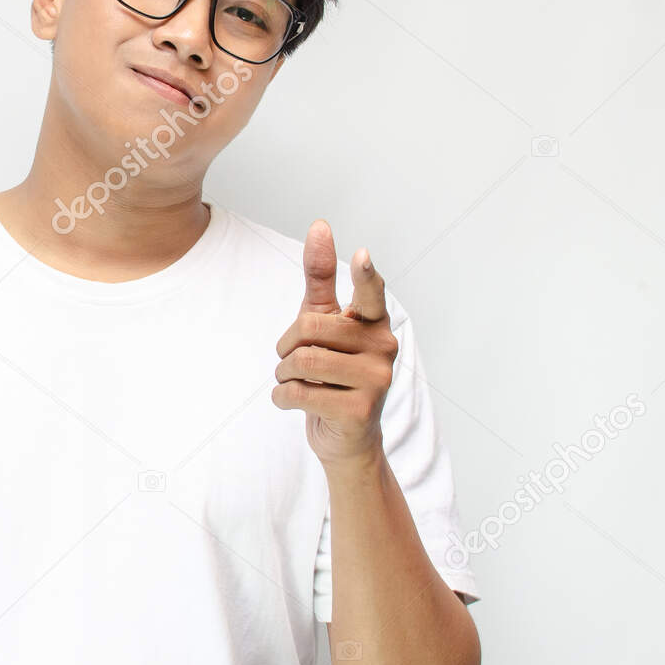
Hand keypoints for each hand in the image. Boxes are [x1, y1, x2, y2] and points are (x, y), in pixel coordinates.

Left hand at [271, 220, 397, 467]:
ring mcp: (376, 380)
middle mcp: (383, 347)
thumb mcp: (323, 323)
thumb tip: (320, 226)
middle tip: (292, 361)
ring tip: (294, 381)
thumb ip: (322, 278)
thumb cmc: (333, 372)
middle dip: (286, 346)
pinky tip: (292, 401)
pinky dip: (282, 397)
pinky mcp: (359, 410)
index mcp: (375, 323)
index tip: (361, 255)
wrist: (347, 438)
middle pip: (309, 328)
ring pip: (301, 361)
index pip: (370, 293)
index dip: (364, 275)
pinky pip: (299, 392)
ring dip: (282, 373)